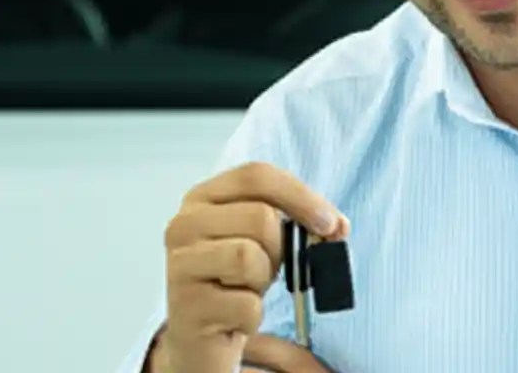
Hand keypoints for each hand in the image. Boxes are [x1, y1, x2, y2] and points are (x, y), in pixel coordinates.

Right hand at [154, 162, 348, 372]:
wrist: (199, 340)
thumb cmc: (235, 282)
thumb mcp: (264, 243)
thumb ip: (296, 224)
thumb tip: (338, 227)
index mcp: (203, 198)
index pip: (257, 176)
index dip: (300, 196)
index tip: (331, 224)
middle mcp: (183, 225)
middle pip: (260, 217)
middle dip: (279, 249)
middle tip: (268, 270)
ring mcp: (180, 266)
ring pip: (249, 257)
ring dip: (261, 281)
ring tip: (244, 291)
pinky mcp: (186, 308)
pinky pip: (246, 305)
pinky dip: (252, 316)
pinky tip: (233, 318)